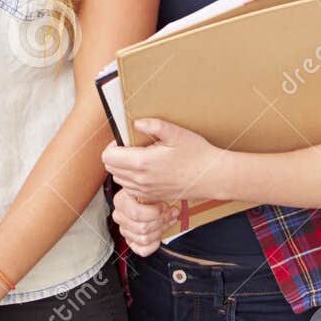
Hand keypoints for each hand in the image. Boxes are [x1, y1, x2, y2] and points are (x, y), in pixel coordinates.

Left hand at [101, 119, 226, 203]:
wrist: (211, 177)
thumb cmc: (197, 154)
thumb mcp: (176, 133)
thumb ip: (154, 125)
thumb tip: (135, 123)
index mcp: (142, 163)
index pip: (108, 157)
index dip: (112, 146)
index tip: (124, 140)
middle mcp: (141, 180)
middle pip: (111, 169)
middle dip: (115, 156)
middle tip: (131, 147)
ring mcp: (146, 191)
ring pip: (119, 180)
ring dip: (122, 169)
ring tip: (138, 158)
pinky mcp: (152, 197)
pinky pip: (131, 190)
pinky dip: (131, 180)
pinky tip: (145, 171)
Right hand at [112, 188, 176, 256]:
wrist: (147, 198)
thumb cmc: (150, 192)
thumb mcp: (150, 187)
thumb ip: (156, 190)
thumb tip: (169, 195)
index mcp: (121, 201)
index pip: (136, 214)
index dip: (154, 213)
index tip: (164, 206)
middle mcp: (119, 216)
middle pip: (142, 228)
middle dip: (162, 221)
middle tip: (172, 213)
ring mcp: (124, 230)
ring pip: (144, 239)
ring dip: (161, 230)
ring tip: (169, 221)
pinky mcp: (130, 242)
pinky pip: (142, 250)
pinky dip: (154, 245)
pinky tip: (159, 235)